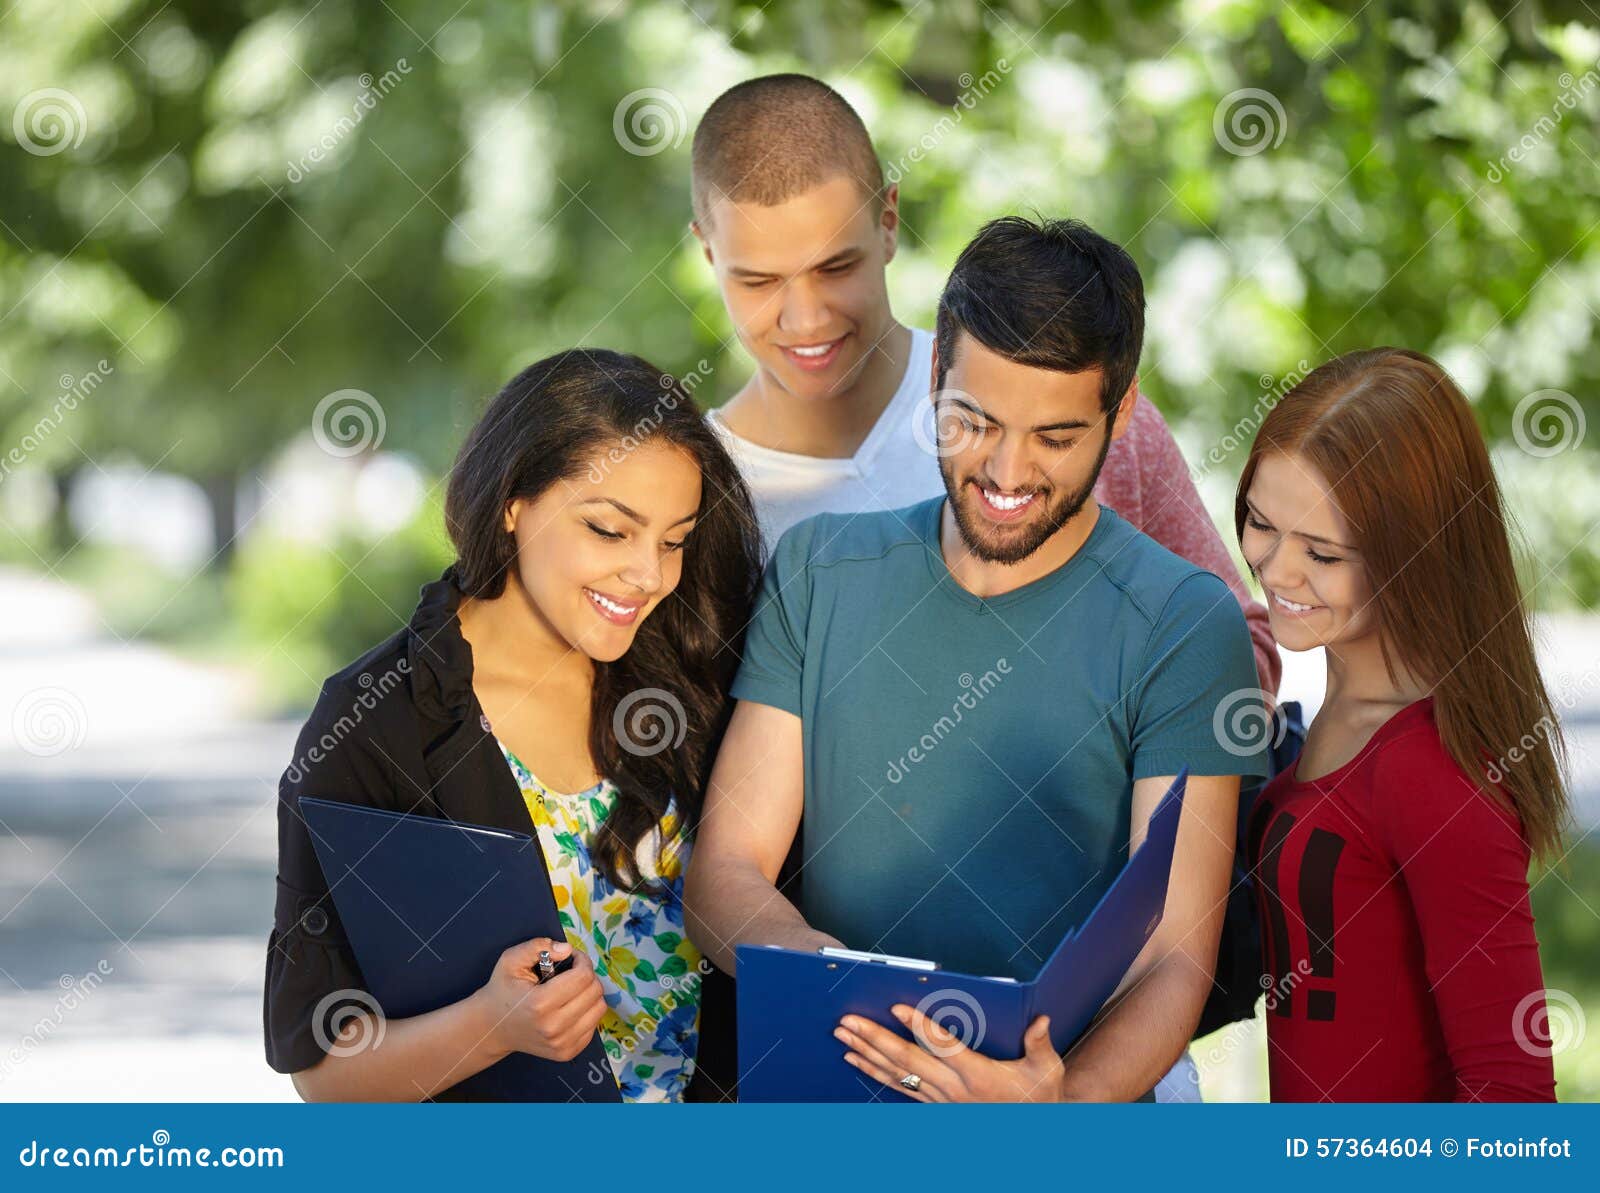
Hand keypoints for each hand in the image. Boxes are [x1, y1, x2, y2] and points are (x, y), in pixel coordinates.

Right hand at [474, 937, 607, 1062]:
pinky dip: (587, 1011)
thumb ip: (537, 947)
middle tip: (572, 972)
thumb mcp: (511, 961)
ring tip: (572, 989)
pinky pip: (594, 1024)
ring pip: (599, 1008)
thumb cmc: (503, 991)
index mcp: (540, 1004)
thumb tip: (567, 950)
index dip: (582, 960)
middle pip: (594, 992)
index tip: (572, 958)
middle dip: (587, 975)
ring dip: (590, 993)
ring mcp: (562, 1044)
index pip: (583, 977)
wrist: (493, 1027)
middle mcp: (553, 1027)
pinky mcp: (568, 1053)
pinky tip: (570, 1007)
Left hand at [835, 1005, 1066, 1101]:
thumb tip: (1040, 1021)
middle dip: (875, 1038)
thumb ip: (1040, 1045)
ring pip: (897, 1073)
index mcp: (978, 1074)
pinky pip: (898, 1086)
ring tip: (843, 1035)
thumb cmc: (1037, 1100)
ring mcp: (939, 1098)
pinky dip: (874, 1072)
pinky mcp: (933, 1103)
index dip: (919, 1025)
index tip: (897, 1007)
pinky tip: (855, 1060)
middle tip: (849, 1020)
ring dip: (867, 1053)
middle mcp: (953, 1087)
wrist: (1030, 1136)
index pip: (943, 1046)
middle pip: (907, 1059)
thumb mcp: (1046, 1072)